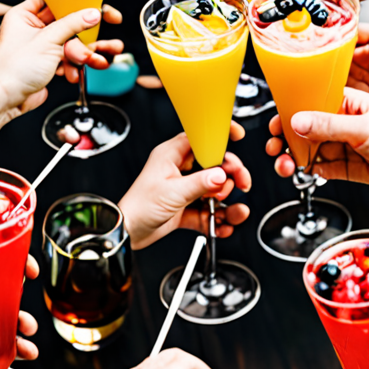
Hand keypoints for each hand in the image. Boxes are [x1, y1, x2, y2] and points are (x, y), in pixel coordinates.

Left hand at [0, 0, 114, 114]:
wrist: (5, 100)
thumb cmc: (13, 69)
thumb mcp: (47, 40)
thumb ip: (73, 25)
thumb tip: (93, 13)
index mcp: (25, 15)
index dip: (76, 0)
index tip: (97, 5)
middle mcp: (32, 28)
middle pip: (68, 23)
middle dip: (86, 35)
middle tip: (106, 34)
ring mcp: (41, 47)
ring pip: (71, 44)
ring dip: (83, 54)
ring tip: (96, 60)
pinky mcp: (47, 63)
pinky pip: (68, 59)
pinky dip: (74, 67)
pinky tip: (74, 74)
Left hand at [119, 125, 251, 248]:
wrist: (128, 233)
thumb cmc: (138, 207)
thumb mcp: (172, 192)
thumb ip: (200, 183)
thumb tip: (222, 175)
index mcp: (172, 155)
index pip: (200, 138)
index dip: (220, 136)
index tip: (238, 135)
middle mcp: (180, 170)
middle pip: (214, 165)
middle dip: (230, 176)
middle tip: (240, 184)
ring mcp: (184, 190)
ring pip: (214, 190)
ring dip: (228, 202)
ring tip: (234, 212)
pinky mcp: (186, 208)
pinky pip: (209, 211)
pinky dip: (218, 219)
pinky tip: (222, 225)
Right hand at [265, 87, 368, 191]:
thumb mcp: (364, 129)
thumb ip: (328, 126)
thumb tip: (297, 121)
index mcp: (349, 103)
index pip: (311, 103)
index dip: (290, 113)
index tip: (274, 124)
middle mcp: (345, 122)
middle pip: (307, 129)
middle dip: (287, 139)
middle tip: (274, 148)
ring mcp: (347, 144)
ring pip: (312, 150)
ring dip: (296, 157)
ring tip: (285, 166)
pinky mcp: (350, 166)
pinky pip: (324, 167)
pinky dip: (312, 171)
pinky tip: (304, 173)